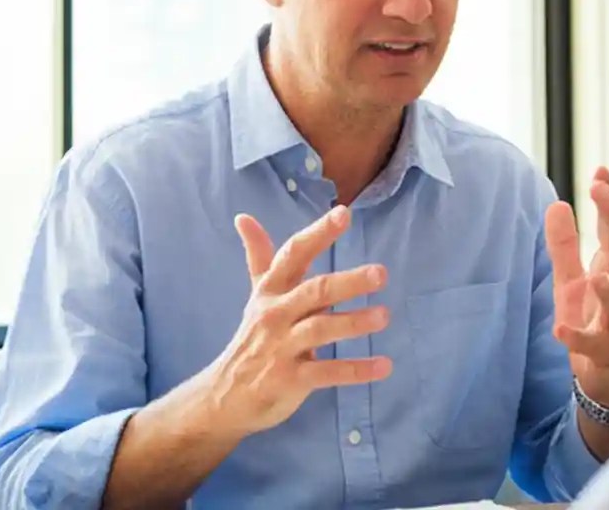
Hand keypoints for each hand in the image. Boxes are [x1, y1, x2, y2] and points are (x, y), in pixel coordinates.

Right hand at [205, 205, 391, 437]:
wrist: (224, 395)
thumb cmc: (252, 338)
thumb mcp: (257, 295)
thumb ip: (259, 256)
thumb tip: (244, 217)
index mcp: (271, 290)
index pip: (294, 254)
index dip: (318, 233)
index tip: (344, 213)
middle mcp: (276, 314)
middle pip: (315, 291)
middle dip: (348, 282)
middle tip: (381, 273)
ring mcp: (282, 348)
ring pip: (321, 329)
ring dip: (354, 322)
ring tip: (384, 315)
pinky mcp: (290, 380)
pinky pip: (327, 373)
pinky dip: (356, 370)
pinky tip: (384, 366)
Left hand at [547, 167, 608, 406]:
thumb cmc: (594, 321)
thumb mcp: (572, 279)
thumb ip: (565, 244)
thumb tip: (558, 204)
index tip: (600, 172)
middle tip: (602, 195)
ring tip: (606, 258)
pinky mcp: (604, 353)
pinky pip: (593, 344)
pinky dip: (577, 337)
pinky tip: (561, 330)